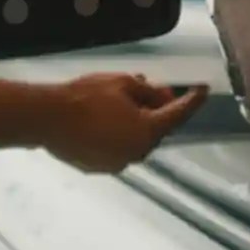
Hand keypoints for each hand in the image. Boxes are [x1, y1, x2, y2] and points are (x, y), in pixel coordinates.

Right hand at [43, 73, 207, 173]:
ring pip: (136, 139)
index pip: (178, 115)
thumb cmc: (85, 97)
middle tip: (150, 89)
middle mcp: (136, 153)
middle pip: (156, 129)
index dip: (192, 100)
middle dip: (157, 109)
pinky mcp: (99, 167)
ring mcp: (117, 163)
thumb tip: (161, 95)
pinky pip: (117, 147)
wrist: (47, 117)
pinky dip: (118, 133)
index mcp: (147, 132)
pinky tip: (103, 117)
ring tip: (120, 100)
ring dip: (136, 122)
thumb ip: (149, 90)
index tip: (203, 90)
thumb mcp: (123, 83)